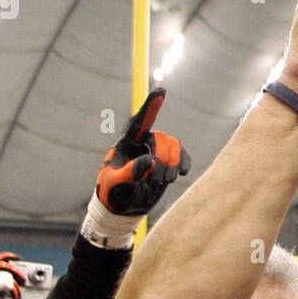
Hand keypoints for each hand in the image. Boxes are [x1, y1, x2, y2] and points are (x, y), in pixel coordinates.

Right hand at [0, 252, 27, 298]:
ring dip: (15, 281)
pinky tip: (14, 295)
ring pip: (4, 272)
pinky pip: (5, 282)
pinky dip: (13, 289)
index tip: (17, 257)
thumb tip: (12, 278)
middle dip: (15, 270)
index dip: (6, 256)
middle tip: (22, 278)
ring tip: (17, 290)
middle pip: (0, 264)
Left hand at [96, 89, 190, 217]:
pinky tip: (181, 173)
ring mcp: (156, 151)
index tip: (161, 90)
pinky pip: (182, 154)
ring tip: (165, 181)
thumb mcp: (115, 184)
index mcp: (126, 144)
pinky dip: (184, 162)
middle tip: (157, 180)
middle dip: (163, 159)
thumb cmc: (113, 193)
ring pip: (174, 145)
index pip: (139, 123)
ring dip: (173, 163)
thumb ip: (130, 173)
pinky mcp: (168, 161)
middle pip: (161, 138)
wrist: (123, 208)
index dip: (151, 107)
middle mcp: (142, 143)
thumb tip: (149, 161)